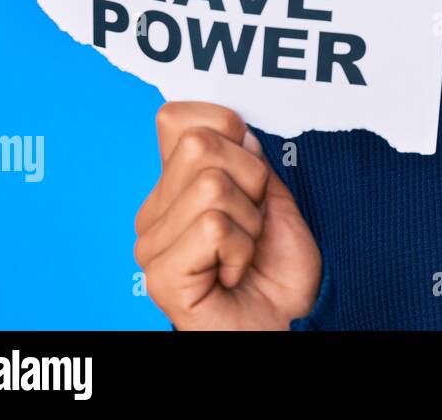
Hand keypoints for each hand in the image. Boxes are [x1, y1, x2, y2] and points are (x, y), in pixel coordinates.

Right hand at [135, 101, 320, 329]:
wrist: (289, 323)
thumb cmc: (281, 270)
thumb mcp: (271, 198)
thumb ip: (248, 160)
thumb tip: (234, 129)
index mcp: (175, 187)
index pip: (176, 117)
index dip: (227, 128)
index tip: (252, 171)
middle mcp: (154, 214)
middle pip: (199, 144)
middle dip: (249, 178)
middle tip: (253, 221)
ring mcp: (152, 246)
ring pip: (211, 186)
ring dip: (249, 221)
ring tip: (245, 251)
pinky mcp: (160, 277)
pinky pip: (213, 228)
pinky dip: (242, 249)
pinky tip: (234, 273)